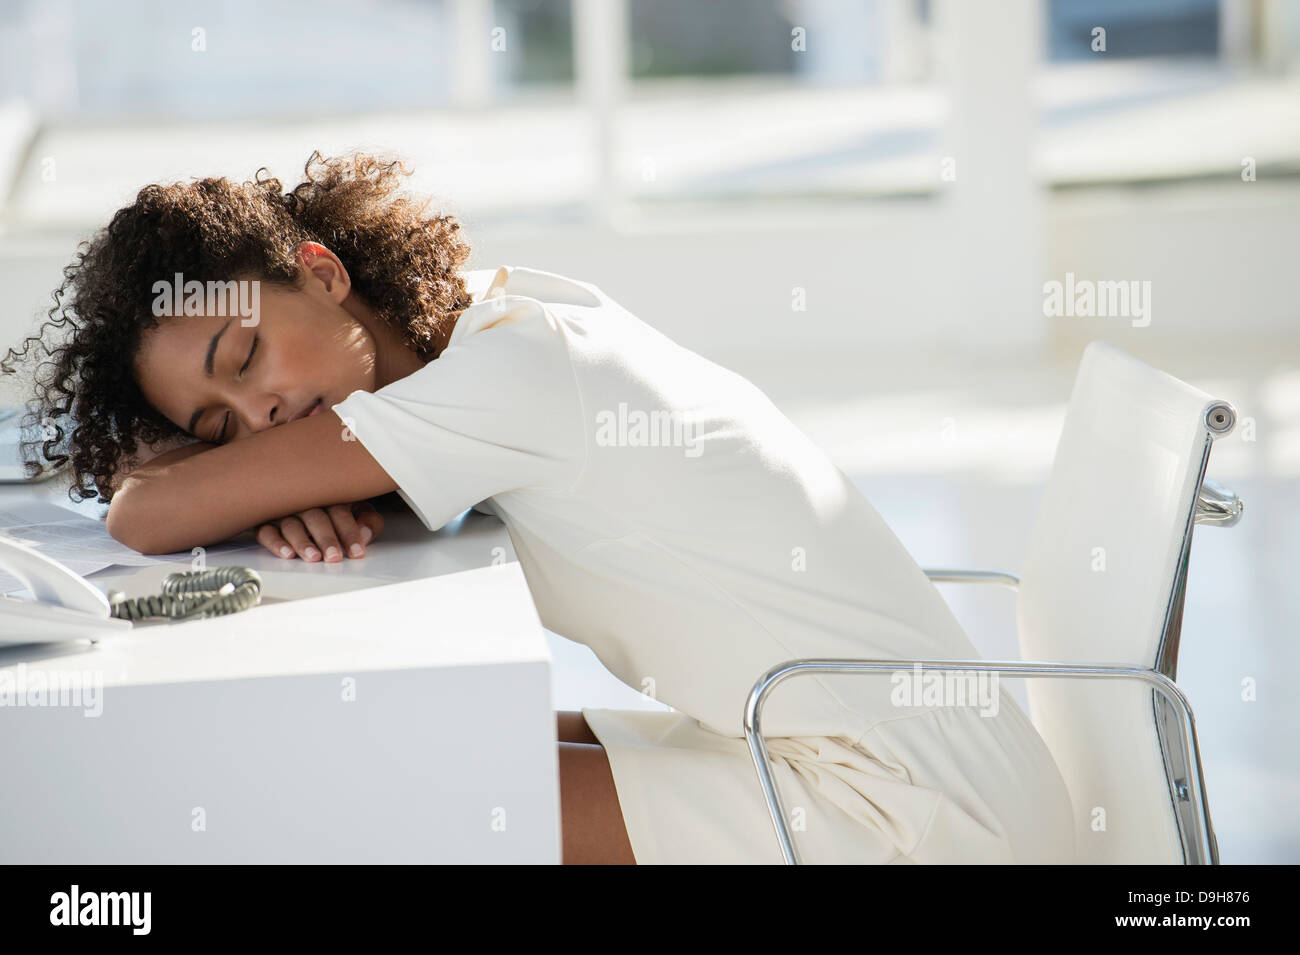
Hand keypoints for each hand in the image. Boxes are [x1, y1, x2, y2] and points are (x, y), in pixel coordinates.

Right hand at [254, 501, 384, 561]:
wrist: (295, 489)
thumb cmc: (334, 507)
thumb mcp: (357, 510)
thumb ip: (368, 520)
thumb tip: (365, 533)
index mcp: (330, 494)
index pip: (340, 511)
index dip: (349, 532)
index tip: (357, 552)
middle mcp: (306, 501)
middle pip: (315, 516)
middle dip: (326, 538)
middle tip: (334, 556)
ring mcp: (285, 511)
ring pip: (291, 524)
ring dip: (302, 541)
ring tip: (313, 557)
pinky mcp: (266, 522)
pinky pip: (266, 531)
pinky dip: (275, 543)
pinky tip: (287, 553)